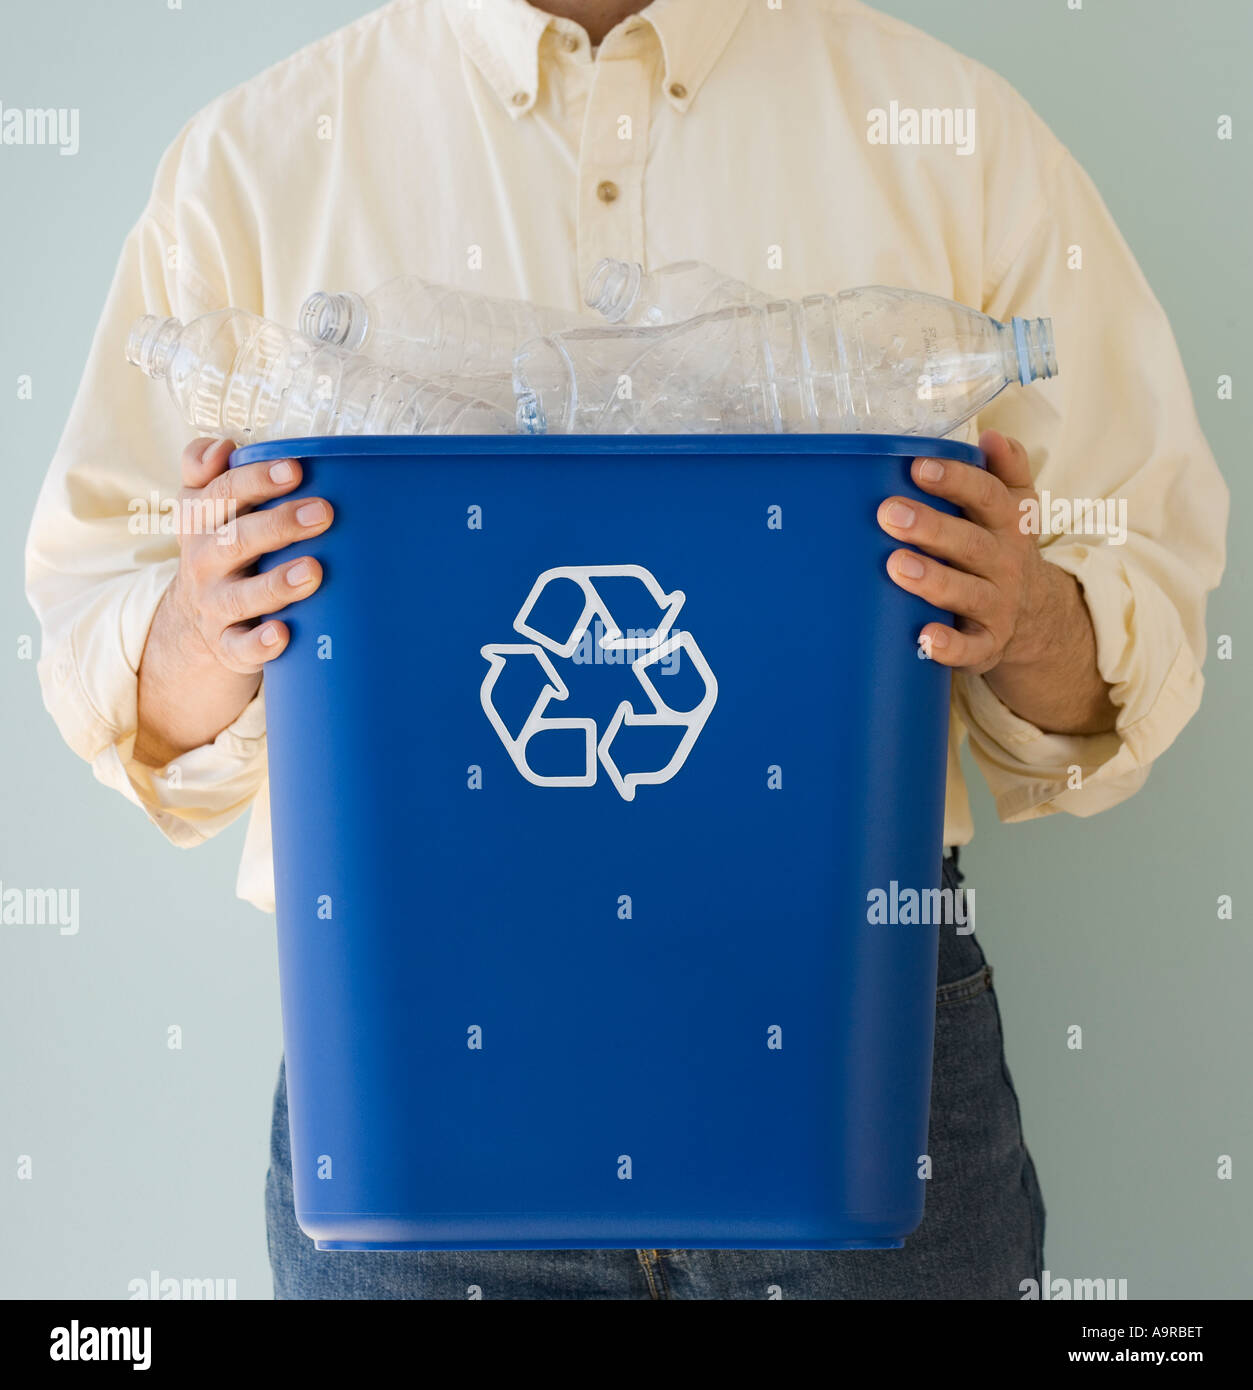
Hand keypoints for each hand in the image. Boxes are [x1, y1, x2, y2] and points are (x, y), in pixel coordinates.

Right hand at [133, 437, 332, 765]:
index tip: (295, 469)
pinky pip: (241, 648)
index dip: (256, 480)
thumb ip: (204, 467)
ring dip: (277, 584)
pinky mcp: (228, 646)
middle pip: (235, 540)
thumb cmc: (219, 549)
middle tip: (323, 513)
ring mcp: (215, 606)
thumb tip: (221, 445)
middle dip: (278, 525)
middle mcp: (204, 562)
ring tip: (313, 571)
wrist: (194, 625)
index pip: (222, 494)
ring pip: (241, 596)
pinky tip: (282, 634)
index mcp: (200, 522)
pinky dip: (260, 644)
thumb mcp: (202, 507)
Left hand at [876, 429, 1116, 734]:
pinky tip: (924, 638)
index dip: (956, 481)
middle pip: (971, 544)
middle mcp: (1006, 564)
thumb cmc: (1002, 550)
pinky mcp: (986, 645)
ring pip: (967, 593)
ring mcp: (997, 606)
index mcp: (1009, 525)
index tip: (918, 467)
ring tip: (896, 566)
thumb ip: (1005, 470)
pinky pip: (970, 649)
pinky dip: (949, 646)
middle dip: (931, 527)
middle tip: (889, 514)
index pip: (988, 496)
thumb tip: (991, 434)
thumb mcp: (1015, 508)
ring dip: (933, 580)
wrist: (1035, 617)